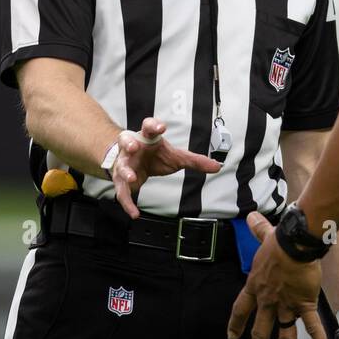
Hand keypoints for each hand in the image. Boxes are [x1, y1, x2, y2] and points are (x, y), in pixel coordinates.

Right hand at [94, 117, 221, 218]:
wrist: (134, 161)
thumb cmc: (155, 154)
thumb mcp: (176, 156)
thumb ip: (195, 160)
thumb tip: (217, 166)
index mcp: (147, 137)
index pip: (149, 126)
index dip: (153, 125)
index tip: (161, 127)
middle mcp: (132, 147)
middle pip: (127, 141)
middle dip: (129, 143)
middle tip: (134, 147)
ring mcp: (124, 162)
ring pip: (121, 165)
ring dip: (125, 171)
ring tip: (130, 177)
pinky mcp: (120, 180)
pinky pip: (122, 192)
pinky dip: (127, 203)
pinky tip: (134, 213)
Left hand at [226, 211, 328, 338]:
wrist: (295, 243)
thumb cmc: (281, 239)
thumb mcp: (265, 236)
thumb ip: (258, 229)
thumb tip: (252, 217)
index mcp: (256, 286)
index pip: (241, 309)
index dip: (236, 324)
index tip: (232, 337)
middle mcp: (268, 300)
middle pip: (260, 331)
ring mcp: (286, 305)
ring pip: (285, 337)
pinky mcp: (304, 305)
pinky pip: (312, 327)